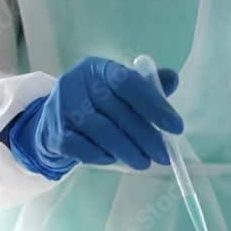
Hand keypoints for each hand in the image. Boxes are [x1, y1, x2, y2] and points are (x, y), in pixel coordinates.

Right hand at [6, 57, 183, 178]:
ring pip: (102, 132)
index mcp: (97, 68)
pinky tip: (115, 160)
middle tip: (164, 156)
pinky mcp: (54, 134)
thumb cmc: (96, 104)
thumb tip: (172, 79)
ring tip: (144, 163)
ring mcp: (61, 108)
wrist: (54, 121)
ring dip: (128, 151)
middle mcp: (76, 82)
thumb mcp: (120, 91)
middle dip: (146, 136)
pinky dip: (103, 157)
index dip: (154, 105)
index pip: (128, 82)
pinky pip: (84, 149)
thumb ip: (147, 87)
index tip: (176, 128)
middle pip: (117, 111)